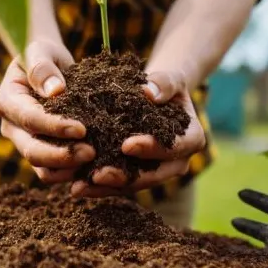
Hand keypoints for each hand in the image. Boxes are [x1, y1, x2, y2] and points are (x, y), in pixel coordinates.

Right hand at [0, 40, 94, 183]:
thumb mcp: (41, 50)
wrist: (48, 67)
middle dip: (61, 155)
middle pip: (32, 150)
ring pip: (41, 167)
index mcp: (8, 100)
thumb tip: (56, 91)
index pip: (30, 119)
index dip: (54, 126)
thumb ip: (43, 67)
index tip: (82, 129)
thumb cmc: (44, 55)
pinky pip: (52, 172)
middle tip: (91, 152)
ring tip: (94, 161)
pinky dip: (70, 173)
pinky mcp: (40, 153)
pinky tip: (93, 168)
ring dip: (67, 168)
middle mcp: (11, 126)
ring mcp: (24, 142)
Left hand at [70, 69, 205, 196]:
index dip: (152, 148)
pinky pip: (118, 184)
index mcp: (192, 139)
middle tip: (99, 175)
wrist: (156, 98)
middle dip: (126, 177)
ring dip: (106, 188)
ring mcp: (157, 171)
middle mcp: (178, 162)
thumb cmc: (164, 86)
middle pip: (154, 175)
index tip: (127, 145)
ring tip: (80, 187)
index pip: (174, 147)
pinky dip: (98, 185)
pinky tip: (76, 185)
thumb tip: (149, 92)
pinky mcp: (136, 175)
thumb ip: (164, 83)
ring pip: (133, 184)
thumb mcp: (169, 79)